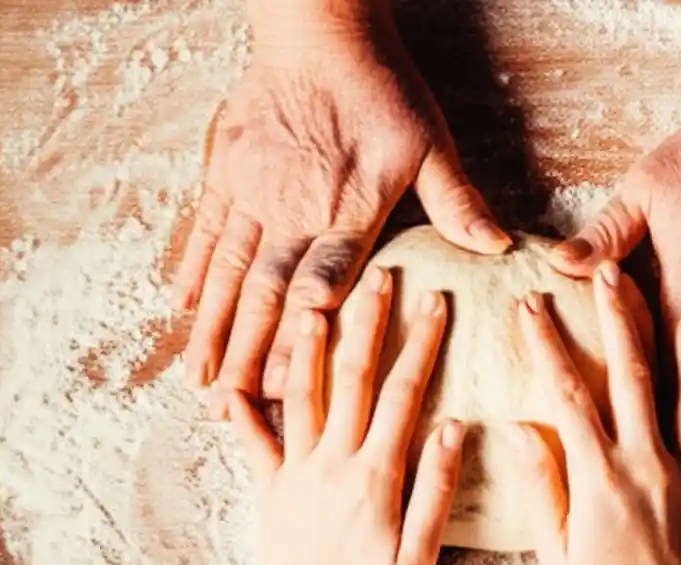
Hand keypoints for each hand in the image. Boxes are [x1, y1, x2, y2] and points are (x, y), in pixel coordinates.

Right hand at [175, 12, 507, 410]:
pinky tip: (181, 305)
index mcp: (347, 213)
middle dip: (244, 357)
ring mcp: (253, 192)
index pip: (321, 291)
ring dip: (211, 328)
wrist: (320, 31)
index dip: (300, 346)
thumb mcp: (431, 145)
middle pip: (265, 296)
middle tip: (225, 409)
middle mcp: (294, 211)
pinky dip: (193, 269)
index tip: (284, 394)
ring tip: (196, 378)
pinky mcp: (226, 171)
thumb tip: (499, 247)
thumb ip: (458, 202)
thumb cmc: (381, 89)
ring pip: (228, 272)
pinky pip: (206, 230)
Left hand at [226, 266, 461, 564]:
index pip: (403, 394)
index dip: (421, 343)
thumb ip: (437, 488)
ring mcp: (296, 473)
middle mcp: (332, 463)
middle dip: (369, 322)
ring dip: (311, 345)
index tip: (436, 300)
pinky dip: (241, 411)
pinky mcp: (270, 490)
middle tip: (380, 276)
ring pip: (303, 394)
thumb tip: (454, 426)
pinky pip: (254, 443)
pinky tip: (230, 381)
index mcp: (375, 475)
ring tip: (314, 300)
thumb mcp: (421, 553)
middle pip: (353, 378)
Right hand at [511, 262, 680, 564]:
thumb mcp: (554, 548)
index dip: (547, 346)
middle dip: (610, 316)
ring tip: (648, 283)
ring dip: (659, 329)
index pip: (567, 396)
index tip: (530, 305)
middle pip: (626, 374)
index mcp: (598, 478)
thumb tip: (521, 426)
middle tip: (599, 270)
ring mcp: (680, 466)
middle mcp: (643, 462)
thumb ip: (540, 484)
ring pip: (674, 384)